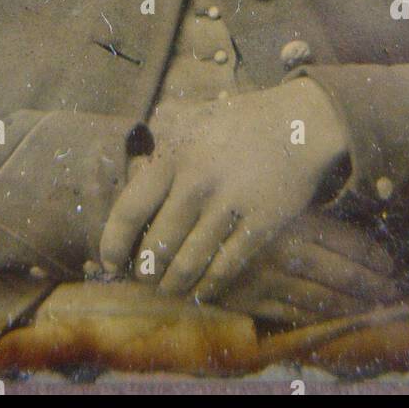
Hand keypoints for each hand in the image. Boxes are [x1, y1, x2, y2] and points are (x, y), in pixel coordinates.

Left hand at [99, 80, 348, 302]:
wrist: (299, 125)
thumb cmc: (236, 123)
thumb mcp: (189, 117)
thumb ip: (157, 139)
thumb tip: (129, 167)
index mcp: (173, 156)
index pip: (129, 211)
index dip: (114, 244)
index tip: (110, 262)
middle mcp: (197, 182)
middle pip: (156, 246)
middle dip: (145, 270)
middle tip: (144, 278)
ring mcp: (230, 205)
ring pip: (188, 263)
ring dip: (173, 283)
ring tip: (168, 287)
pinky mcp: (261, 224)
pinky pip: (225, 267)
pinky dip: (208, 286)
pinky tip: (201, 290)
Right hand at [222, 207, 401, 327]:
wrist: (178, 230)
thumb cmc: (230, 201)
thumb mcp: (270, 191)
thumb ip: (303, 200)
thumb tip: (344, 194)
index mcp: (292, 218)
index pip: (347, 241)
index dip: (372, 256)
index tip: (388, 264)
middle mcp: (285, 250)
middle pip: (342, 273)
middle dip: (371, 285)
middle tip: (392, 291)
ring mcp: (268, 279)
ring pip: (322, 298)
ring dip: (352, 305)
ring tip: (373, 307)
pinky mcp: (251, 301)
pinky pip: (294, 313)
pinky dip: (319, 317)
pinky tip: (336, 317)